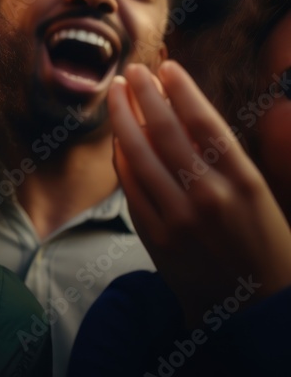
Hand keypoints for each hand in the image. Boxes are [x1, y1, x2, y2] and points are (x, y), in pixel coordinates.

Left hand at [109, 61, 290, 325]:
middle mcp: (210, 197)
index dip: (182, 91)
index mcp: (245, 183)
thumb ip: (228, 161)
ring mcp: (179, 218)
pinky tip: (117, 137)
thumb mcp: (262, 198)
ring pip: (141, 155)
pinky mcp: (156, 237)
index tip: (167, 68)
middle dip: (145, 95)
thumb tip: (189, 114)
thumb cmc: (263, 248)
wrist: (254, 311)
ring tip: (116, 93)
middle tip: (132, 71)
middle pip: (167, 132)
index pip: (206, 123)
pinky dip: (122, 157)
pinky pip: (131, 187)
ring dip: (124, 119)